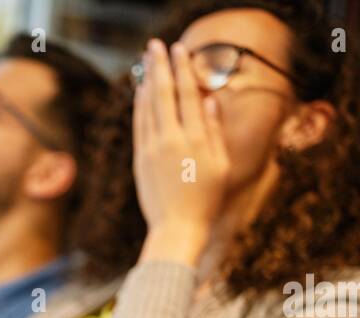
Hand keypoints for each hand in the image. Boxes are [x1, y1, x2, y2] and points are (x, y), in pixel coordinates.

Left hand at [133, 39, 229, 262]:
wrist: (177, 229)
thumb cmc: (205, 200)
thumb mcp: (220, 165)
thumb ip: (214, 130)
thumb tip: (208, 100)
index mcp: (196, 140)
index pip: (188, 95)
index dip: (183, 70)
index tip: (180, 51)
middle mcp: (172, 140)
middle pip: (164, 95)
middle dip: (160, 67)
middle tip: (156, 46)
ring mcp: (153, 149)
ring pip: (148, 107)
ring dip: (147, 81)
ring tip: (146, 62)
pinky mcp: (141, 159)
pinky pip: (139, 125)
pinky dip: (139, 106)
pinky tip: (141, 92)